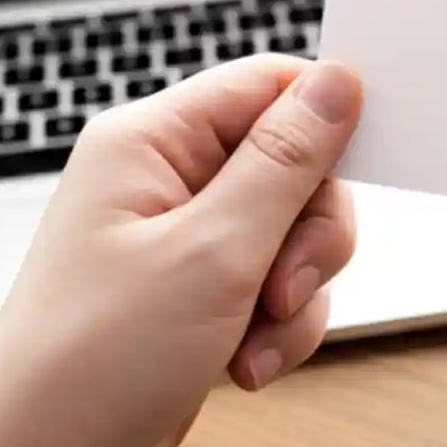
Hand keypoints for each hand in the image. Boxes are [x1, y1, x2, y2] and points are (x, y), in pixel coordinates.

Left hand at [0, 56, 361, 446]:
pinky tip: (242, 361)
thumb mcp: (212, 252)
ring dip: (294, 297)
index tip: (357, 168)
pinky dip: (276, 328)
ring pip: (294, 235)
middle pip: (295, 168)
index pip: (266, 85)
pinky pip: (277, 285)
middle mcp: (166, 178)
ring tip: (249, 339)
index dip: (323, 120)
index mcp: (152, 140)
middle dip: (308, 237)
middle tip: (281, 285)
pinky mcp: (199, 288)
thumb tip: (335, 83)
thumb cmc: (89, 362)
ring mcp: (184, 237)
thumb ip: (285, 162)